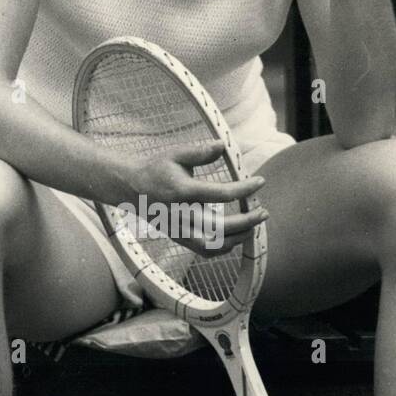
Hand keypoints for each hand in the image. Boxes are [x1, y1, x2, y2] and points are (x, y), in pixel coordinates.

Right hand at [111, 140, 267, 257]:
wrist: (132, 189)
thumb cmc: (156, 168)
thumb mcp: (176, 154)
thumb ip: (200, 152)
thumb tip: (223, 146)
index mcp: (182, 191)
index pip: (221, 194)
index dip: (244, 189)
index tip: (260, 181)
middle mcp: (181, 214)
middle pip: (221, 226)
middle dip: (247, 221)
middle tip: (263, 211)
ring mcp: (180, 230)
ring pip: (215, 244)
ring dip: (238, 237)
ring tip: (254, 225)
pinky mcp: (180, 238)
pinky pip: (206, 250)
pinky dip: (224, 247)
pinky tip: (237, 235)